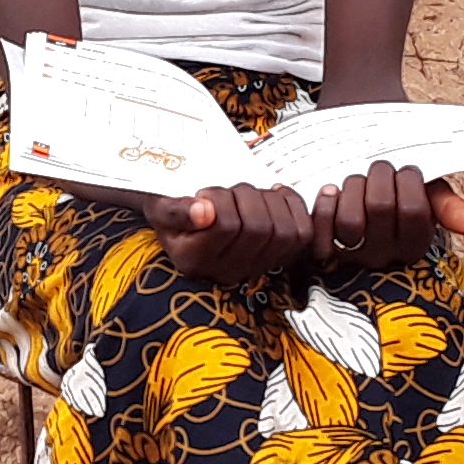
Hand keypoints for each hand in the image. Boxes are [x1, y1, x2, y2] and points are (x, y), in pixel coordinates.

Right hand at [146, 182, 317, 283]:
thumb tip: (203, 212)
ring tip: (248, 196)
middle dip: (245, 196)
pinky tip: (276, 195)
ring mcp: (256, 267)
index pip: (224, 226)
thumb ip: (176, 210)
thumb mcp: (161, 207)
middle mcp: (227, 271)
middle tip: (228, 192)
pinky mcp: (279, 257)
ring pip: (282, 230)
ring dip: (268, 200)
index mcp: (195, 260)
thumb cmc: (174, 212)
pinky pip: (302, 234)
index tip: (204, 194)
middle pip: (258, 228)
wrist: (185, 222)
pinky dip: (294, 206)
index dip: (220, 199)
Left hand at [304, 164, 463, 275]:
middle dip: (379, 175)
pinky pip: (320, 230)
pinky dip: (324, 204)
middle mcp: (384, 255)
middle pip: (381, 209)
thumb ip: (446, 204)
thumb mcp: (424, 190)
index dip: (408, 181)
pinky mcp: (320, 249)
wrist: (355, 163)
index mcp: (413, 243)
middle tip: (379, 168)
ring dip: (352, 187)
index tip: (405, 169)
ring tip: (356, 179)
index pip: (415, 213)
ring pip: (351, 221)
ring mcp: (350, 255)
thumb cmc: (393, 180)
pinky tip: (330, 190)